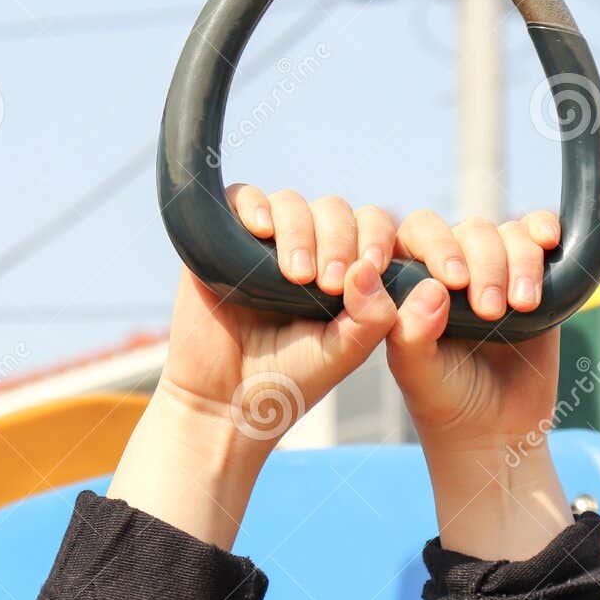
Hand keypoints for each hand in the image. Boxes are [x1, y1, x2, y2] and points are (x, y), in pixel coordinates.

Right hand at [110, 186, 399, 546]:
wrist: (225, 401)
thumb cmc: (289, 379)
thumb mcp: (343, 352)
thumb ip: (373, 317)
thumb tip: (370, 267)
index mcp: (346, 269)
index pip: (371, 226)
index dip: (376, 237)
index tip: (373, 266)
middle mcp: (308, 247)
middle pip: (333, 210)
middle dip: (339, 239)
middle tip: (328, 284)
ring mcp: (265, 242)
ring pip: (291, 204)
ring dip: (300, 231)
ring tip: (296, 275)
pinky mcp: (223, 240)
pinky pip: (239, 198)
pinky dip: (253, 205)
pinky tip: (261, 229)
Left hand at [383, 211, 573, 559]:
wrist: (495, 431)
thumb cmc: (443, 399)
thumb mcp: (415, 371)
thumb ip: (408, 330)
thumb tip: (431, 288)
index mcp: (411, 278)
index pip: (418, 234)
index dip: (436, 246)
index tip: (452, 281)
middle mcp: (451, 265)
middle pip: (469, 231)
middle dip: (484, 264)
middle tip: (489, 311)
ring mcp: (494, 268)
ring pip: (507, 234)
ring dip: (518, 262)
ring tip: (520, 306)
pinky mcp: (533, 278)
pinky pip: (538, 237)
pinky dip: (543, 231)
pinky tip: (548, 242)